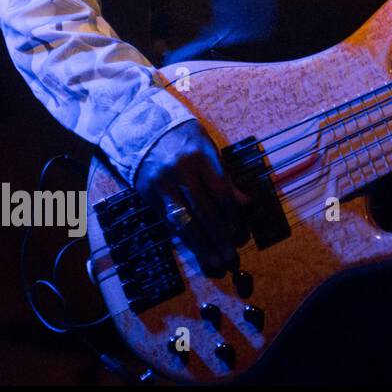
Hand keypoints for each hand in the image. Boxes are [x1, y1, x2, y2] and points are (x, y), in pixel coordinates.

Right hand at [135, 120, 247, 274]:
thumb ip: (226, 178)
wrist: (144, 128)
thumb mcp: (210, 150)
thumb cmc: (185, 140)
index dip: (233, 218)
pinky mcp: (148, 195)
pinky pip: (168, 221)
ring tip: (215, 263)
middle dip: (219, 238)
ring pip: (184, 221)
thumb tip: (247, 204)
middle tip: (230, 259)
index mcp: (202, 158)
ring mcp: (162, 185)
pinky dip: (183, 238)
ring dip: (201, 246)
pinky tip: (194, 250)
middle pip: (205, 211)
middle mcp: (182, 173)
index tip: (242, 237)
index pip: (222, 194)